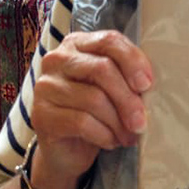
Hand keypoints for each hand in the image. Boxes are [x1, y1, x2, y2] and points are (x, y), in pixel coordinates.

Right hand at [30, 30, 153, 188]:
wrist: (68, 148)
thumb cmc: (96, 112)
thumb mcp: (113, 88)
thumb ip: (127, 76)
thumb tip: (148, 84)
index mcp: (77, 43)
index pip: (109, 40)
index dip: (132, 60)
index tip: (147, 84)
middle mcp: (57, 59)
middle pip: (102, 69)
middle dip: (128, 98)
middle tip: (142, 121)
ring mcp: (45, 86)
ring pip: (93, 98)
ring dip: (118, 122)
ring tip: (129, 135)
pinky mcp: (40, 115)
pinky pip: (81, 122)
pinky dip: (104, 134)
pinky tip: (112, 141)